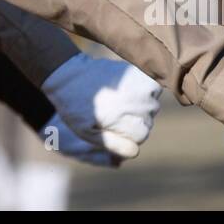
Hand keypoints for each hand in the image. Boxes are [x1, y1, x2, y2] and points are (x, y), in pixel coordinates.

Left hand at [41, 52, 161, 158]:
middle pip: (148, 121)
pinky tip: (126, 88)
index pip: (142, 135)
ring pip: (152, 105)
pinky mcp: (139, 71)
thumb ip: (113, 144)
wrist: (69, 74)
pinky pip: (153, 88)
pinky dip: (145, 90)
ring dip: (140, 105)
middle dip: (133, 120)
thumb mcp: (88, 132)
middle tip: (111, 109)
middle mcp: (136, 100)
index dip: (125, 133)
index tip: (109, 123)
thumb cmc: (76, 107)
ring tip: (117, 98)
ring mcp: (140, 84)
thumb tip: (135, 152)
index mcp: (123, 116)